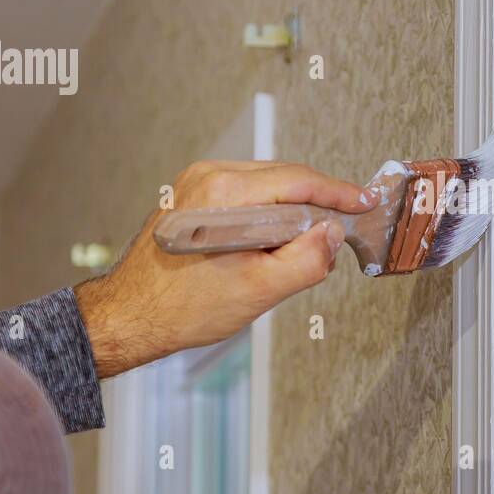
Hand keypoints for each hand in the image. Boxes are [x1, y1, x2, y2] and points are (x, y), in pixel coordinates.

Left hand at [73, 161, 373, 378]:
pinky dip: (269, 212)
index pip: (299, 181)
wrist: (129, 315)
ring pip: (268, 184)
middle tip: (343, 229)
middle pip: (285, 178)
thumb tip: (332, 235)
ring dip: (293, 210)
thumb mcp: (258, 291)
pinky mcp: (193, 195)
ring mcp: (197, 183)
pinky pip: (247, 193)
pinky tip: (274, 242)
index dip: (338, 193)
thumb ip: (306, 261)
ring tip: (305, 246)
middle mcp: (208, 178)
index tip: (364, 202)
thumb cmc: (182, 308)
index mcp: (224, 195)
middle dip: (318, 203)